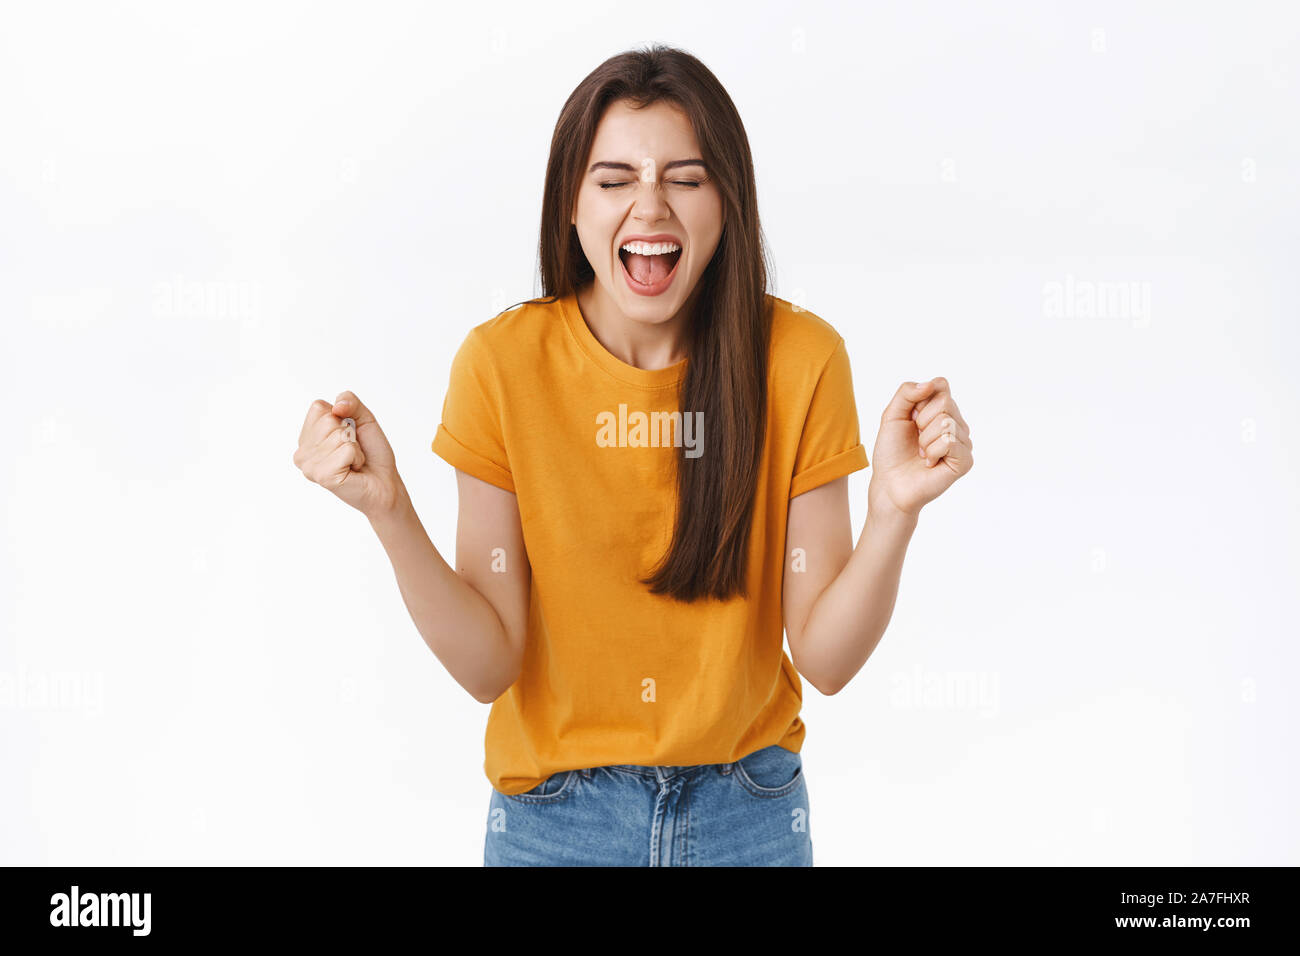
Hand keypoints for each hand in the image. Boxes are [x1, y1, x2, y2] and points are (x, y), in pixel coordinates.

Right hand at [292, 390, 402, 516]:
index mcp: (307, 437)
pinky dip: (357, 457)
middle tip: (352, 451)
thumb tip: (337, 405)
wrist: (385, 482)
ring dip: (355, 447)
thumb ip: (350, 401)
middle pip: (328, 420)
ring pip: (338, 435)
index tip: (348, 435)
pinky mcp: (323, 476)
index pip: (318, 407)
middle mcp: (302, 451)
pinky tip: (353, 470)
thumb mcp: (363, 418)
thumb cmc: (372, 453)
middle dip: (349, 434)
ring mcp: (309, 465)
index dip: (342, 417)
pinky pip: (346, 449)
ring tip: (353, 462)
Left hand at [867, 377, 973, 518]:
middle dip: (921, 421)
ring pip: (946, 422)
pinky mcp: (965, 460)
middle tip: (916, 439)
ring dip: (925, 439)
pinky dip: (932, 452)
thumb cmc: (891, 451)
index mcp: (942, 410)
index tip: (911, 418)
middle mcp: (956, 423)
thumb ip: (907, 392)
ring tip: (922, 453)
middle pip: (945, 402)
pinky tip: (929, 462)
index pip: (941, 385)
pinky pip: (950, 441)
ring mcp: (963, 442)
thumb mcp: (892, 415)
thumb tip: (931, 384)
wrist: (889, 483)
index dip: (921, 400)